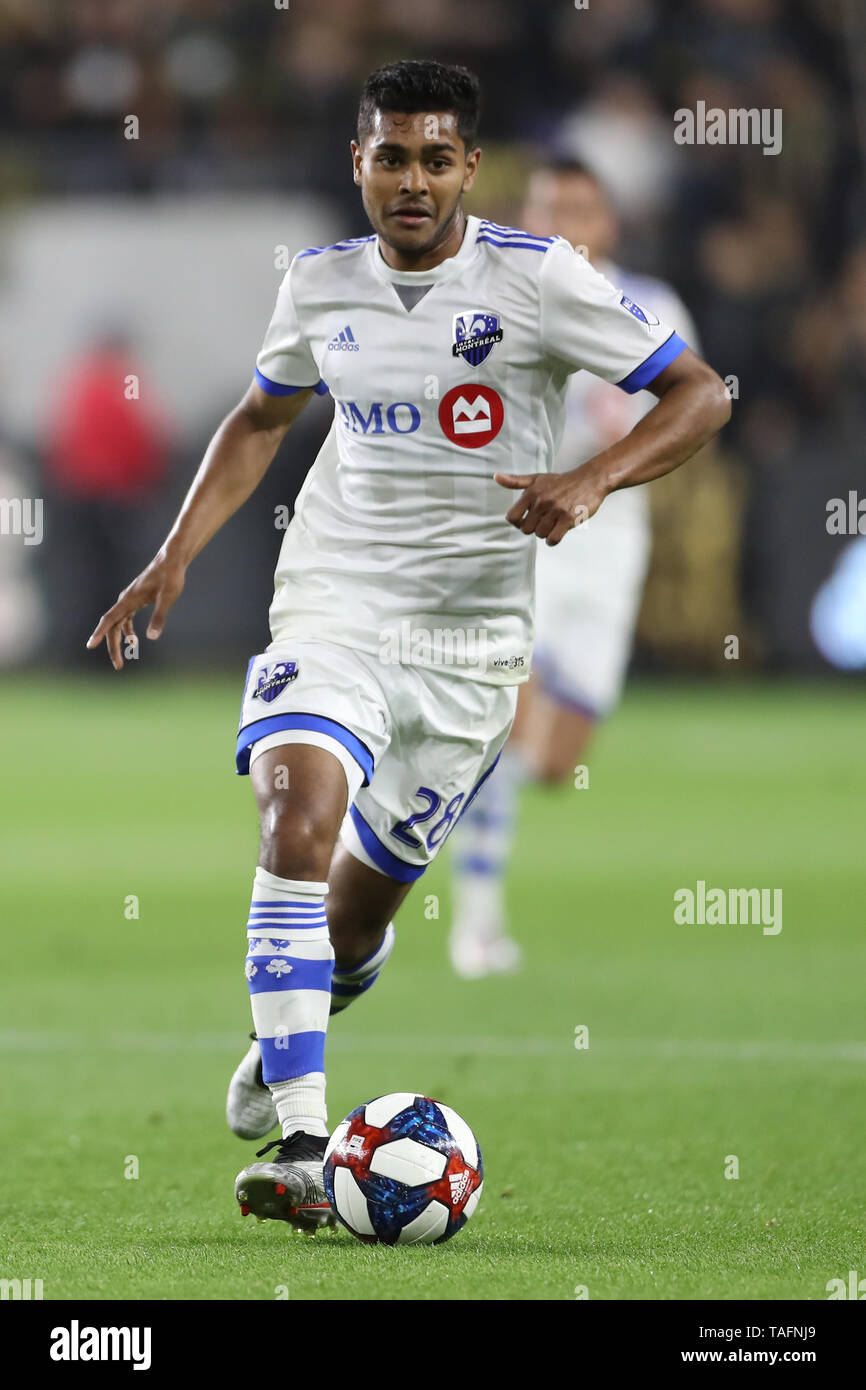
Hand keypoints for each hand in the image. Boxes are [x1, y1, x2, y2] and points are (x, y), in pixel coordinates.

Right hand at [86, 550, 185, 669]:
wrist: (172, 560)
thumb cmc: (170, 576)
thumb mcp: (167, 598)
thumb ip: (159, 617)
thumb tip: (151, 638)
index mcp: (128, 600)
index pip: (109, 620)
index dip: (99, 634)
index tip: (90, 645)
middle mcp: (125, 600)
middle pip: (113, 626)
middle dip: (113, 646)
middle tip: (119, 666)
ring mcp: (130, 600)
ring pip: (118, 624)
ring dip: (119, 641)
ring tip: (123, 659)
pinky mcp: (136, 600)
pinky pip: (126, 618)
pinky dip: (127, 630)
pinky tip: (133, 640)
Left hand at [495, 462, 609, 545]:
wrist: (590, 480)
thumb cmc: (561, 482)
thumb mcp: (537, 479)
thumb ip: (515, 481)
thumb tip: (495, 477)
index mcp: (532, 492)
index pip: (512, 517)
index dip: (517, 522)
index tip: (526, 520)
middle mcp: (542, 501)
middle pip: (526, 529)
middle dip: (533, 528)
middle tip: (543, 520)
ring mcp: (556, 511)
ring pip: (540, 535)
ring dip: (545, 533)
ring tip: (553, 523)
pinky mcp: (569, 519)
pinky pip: (553, 539)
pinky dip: (553, 539)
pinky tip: (558, 531)